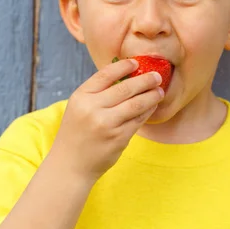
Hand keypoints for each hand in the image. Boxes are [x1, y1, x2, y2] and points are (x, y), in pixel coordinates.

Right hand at [50, 58, 163, 182]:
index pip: (105, 74)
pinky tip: (153, 106)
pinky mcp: (119, 138)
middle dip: (145, 80)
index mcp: (81, 97)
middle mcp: (92, 109)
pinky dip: (148, 111)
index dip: (123, 66)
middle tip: (157, 76)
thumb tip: (127, 75)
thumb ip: (98, 93)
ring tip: (160, 90)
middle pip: (125, 88)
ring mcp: (107, 124)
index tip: (136, 62)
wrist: (70, 166)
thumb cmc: (77, 133)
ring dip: (151, 95)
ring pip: (136, 104)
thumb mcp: (79, 108)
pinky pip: (138, 120)